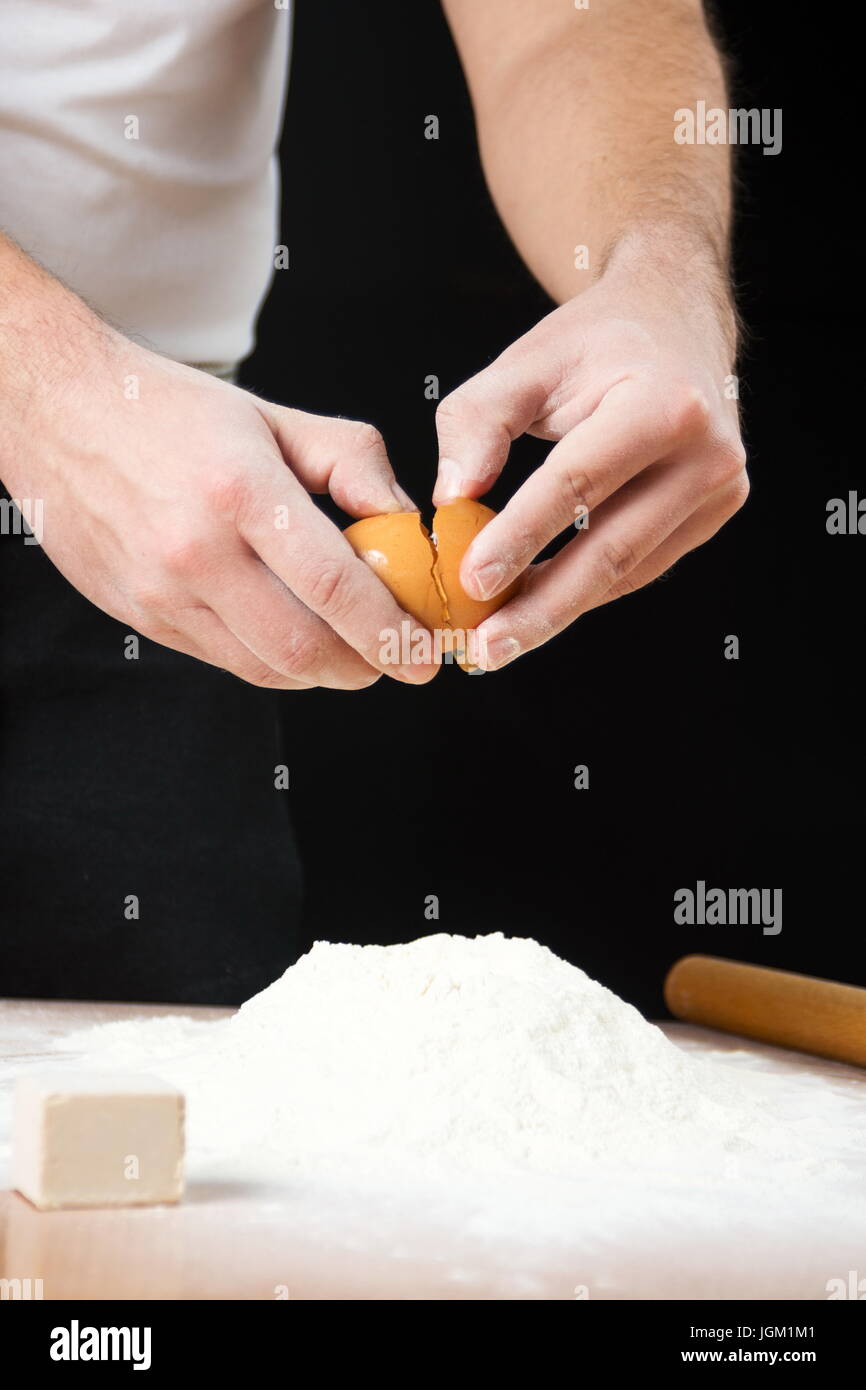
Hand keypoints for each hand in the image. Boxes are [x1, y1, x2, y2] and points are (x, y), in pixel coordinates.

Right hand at [1, 327, 435, 689]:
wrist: (59, 413)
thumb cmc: (173, 412)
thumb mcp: (274, 417)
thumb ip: (352, 464)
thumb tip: (407, 524)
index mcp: (240, 492)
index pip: (333, 588)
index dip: (390, 633)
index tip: (425, 654)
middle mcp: (196, 551)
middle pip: (302, 648)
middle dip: (364, 668)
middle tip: (396, 661)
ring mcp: (162, 592)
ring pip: (262, 668)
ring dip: (322, 675)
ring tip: (352, 653)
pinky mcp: (140, 615)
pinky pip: (223, 660)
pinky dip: (272, 663)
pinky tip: (295, 639)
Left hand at [432, 237, 747, 670]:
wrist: (676, 321)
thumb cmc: (595, 342)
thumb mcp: (526, 361)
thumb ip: (478, 423)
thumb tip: (453, 498)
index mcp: (663, 403)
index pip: (579, 482)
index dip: (521, 536)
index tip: (471, 582)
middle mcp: (704, 454)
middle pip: (610, 549)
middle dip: (542, 608)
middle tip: (484, 650)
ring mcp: (717, 492)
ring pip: (625, 571)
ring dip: (557, 610)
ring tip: (497, 640)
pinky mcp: (712, 516)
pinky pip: (639, 567)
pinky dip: (584, 591)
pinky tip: (535, 607)